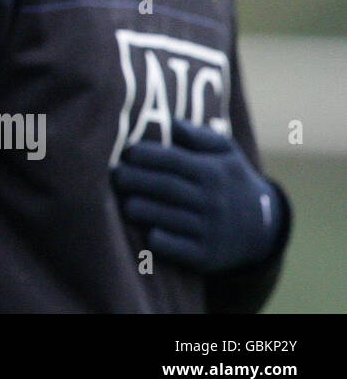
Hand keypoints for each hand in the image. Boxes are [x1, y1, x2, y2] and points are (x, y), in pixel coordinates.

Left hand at [113, 117, 284, 273]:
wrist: (263, 228)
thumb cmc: (230, 180)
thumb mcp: (226, 152)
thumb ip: (197, 135)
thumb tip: (167, 122)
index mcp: (214, 173)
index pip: (172, 160)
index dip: (144, 155)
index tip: (126, 152)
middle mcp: (213, 201)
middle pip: (164, 187)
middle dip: (133, 179)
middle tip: (114, 175)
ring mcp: (210, 231)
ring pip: (164, 217)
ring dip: (137, 208)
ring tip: (123, 201)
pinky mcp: (205, 257)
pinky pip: (173, 247)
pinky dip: (156, 238)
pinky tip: (144, 230)